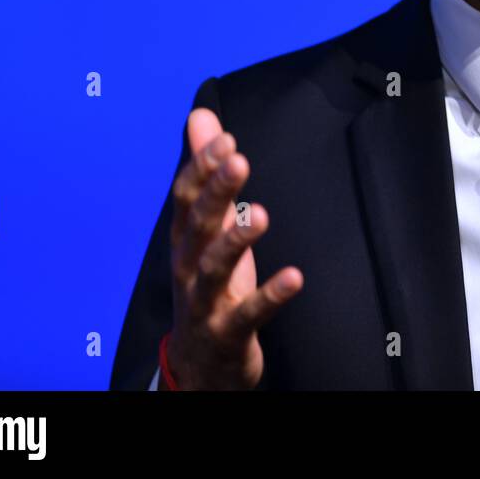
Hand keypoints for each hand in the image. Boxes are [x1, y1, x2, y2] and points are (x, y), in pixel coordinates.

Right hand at [166, 107, 303, 388]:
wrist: (200, 362)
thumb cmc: (208, 283)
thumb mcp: (207, 227)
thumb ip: (207, 171)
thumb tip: (202, 116)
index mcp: (185, 239)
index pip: (184, 198)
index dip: (201, 168)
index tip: (226, 139)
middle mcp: (187, 266)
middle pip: (197, 226)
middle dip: (216, 192)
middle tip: (239, 160)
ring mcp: (204, 302)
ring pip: (213, 268)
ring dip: (236, 240)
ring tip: (263, 214)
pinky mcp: (228, 331)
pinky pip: (249, 314)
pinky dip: (270, 295)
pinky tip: (295, 277)